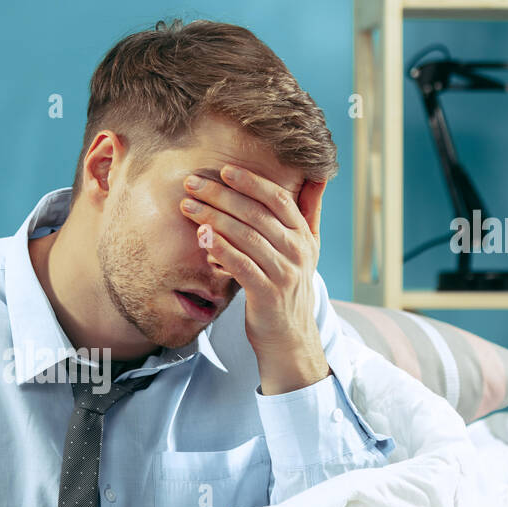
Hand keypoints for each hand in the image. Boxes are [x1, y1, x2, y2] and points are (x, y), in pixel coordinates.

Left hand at [181, 165, 330, 394]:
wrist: (289, 336)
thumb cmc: (289, 287)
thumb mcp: (307, 248)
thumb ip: (308, 212)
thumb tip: (319, 174)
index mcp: (304, 236)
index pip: (278, 199)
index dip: (251, 182)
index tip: (224, 170)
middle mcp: (297, 251)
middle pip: (256, 214)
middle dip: (221, 195)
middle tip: (192, 184)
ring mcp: (283, 273)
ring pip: (245, 237)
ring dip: (213, 218)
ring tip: (187, 206)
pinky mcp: (267, 295)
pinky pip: (240, 266)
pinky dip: (220, 249)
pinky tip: (202, 236)